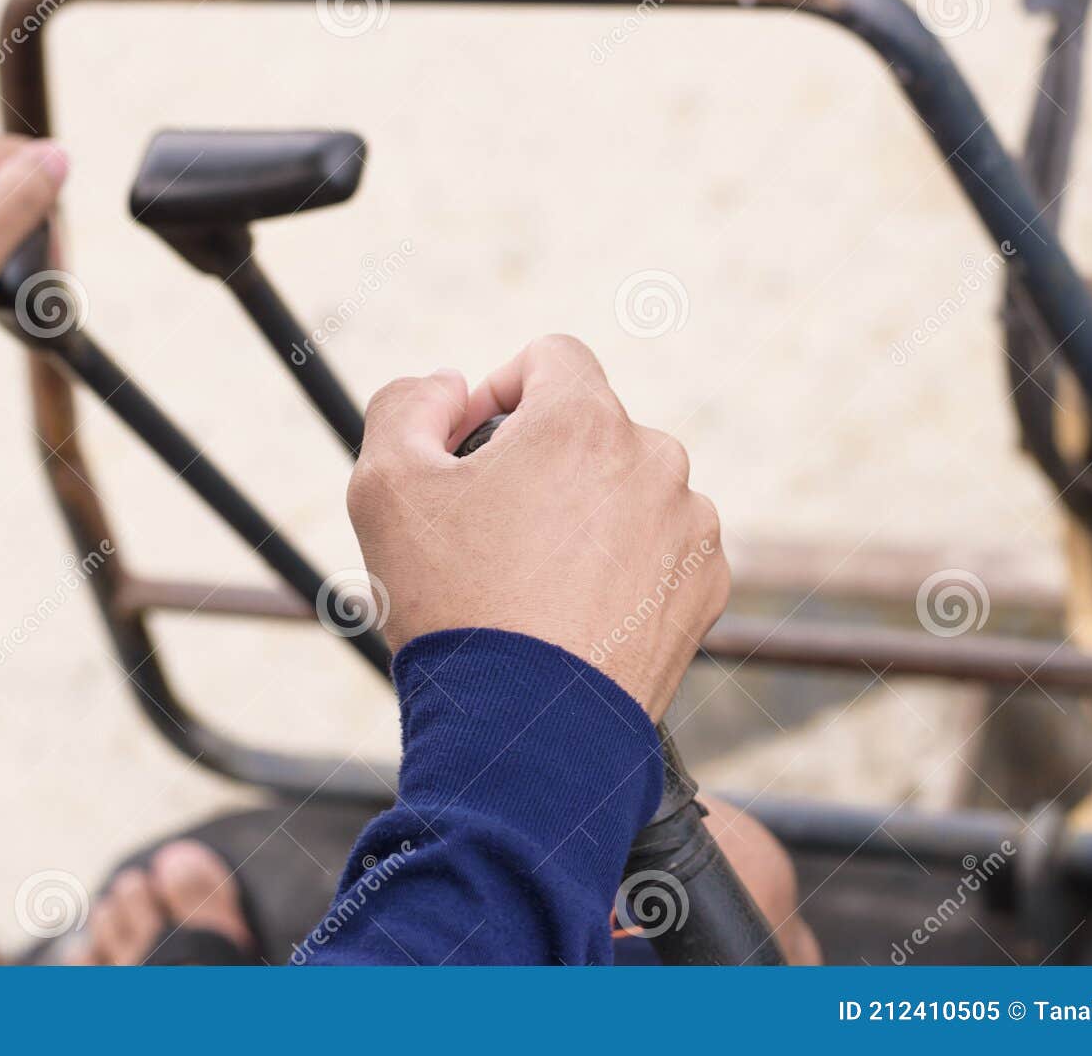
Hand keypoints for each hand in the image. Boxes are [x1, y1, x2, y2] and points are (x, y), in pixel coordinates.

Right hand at [346, 334, 728, 717]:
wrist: (526, 734)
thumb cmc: (454, 607)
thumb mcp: (384, 487)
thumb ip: (407, 405)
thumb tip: (450, 386)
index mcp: (585, 419)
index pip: (550, 358)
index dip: (498, 393)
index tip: (471, 452)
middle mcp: (656, 460)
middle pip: (591, 429)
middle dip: (542, 462)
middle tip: (493, 531)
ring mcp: (691, 527)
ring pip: (629, 489)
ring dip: (587, 513)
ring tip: (536, 582)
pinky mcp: (706, 587)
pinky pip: (661, 549)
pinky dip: (624, 566)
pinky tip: (577, 612)